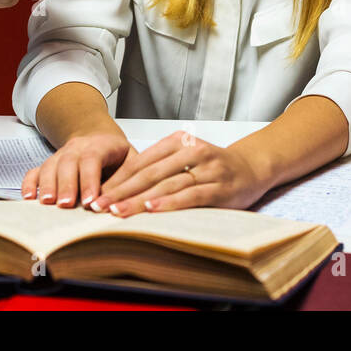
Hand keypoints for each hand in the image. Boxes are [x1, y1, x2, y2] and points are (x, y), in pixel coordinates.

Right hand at [22, 131, 133, 208]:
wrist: (99, 137)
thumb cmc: (117, 154)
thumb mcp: (131, 161)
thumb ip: (130, 179)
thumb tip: (127, 204)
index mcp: (101, 145)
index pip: (93, 159)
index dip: (90, 180)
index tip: (90, 201)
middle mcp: (78, 147)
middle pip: (68, 163)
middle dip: (66, 185)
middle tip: (66, 205)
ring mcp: (61, 154)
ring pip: (50, 166)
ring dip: (47, 185)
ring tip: (46, 203)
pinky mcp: (49, 164)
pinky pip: (35, 170)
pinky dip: (30, 183)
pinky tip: (28, 197)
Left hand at [92, 130, 270, 215]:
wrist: (252, 167)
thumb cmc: (212, 166)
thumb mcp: (184, 157)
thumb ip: (159, 167)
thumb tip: (119, 188)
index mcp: (179, 140)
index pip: (141, 161)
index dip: (118, 178)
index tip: (97, 193)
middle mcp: (192, 151)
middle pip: (149, 173)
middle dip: (121, 190)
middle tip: (99, 205)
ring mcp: (207, 169)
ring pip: (167, 184)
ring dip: (140, 199)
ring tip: (118, 210)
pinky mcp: (220, 187)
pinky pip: (191, 195)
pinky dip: (170, 202)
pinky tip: (153, 208)